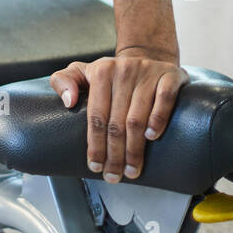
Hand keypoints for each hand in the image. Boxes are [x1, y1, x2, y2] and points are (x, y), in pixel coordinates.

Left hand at [50, 52, 188, 182]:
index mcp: (101, 71)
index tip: (95, 166)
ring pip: (138, 118)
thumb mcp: (82, 71)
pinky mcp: (170, 76)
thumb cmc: (112, 74)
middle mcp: (124, 70)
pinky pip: (164, 100)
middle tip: (114, 176)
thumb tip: (68, 101)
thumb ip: (63, 81)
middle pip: (117, 122)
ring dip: (134, 149)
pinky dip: (157, 120)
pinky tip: (151, 138)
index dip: (95, 144)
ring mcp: (148, 73)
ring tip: (131, 170)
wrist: (147, 57)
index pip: (96, 115)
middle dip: (114, 155)